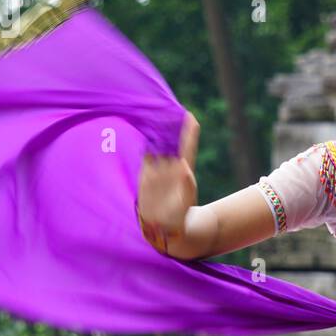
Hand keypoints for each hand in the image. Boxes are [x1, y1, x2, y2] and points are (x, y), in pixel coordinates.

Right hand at [138, 111, 199, 232]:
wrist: (167, 227)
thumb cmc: (180, 215)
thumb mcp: (185, 201)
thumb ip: (186, 185)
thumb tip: (184, 167)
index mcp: (183, 171)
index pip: (187, 147)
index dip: (189, 132)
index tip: (191, 116)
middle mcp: (171, 168)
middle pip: (171, 142)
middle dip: (169, 126)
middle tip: (166, 107)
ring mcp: (158, 171)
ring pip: (158, 147)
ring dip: (157, 133)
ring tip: (154, 115)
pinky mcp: (147, 177)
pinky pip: (146, 157)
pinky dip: (146, 146)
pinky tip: (144, 135)